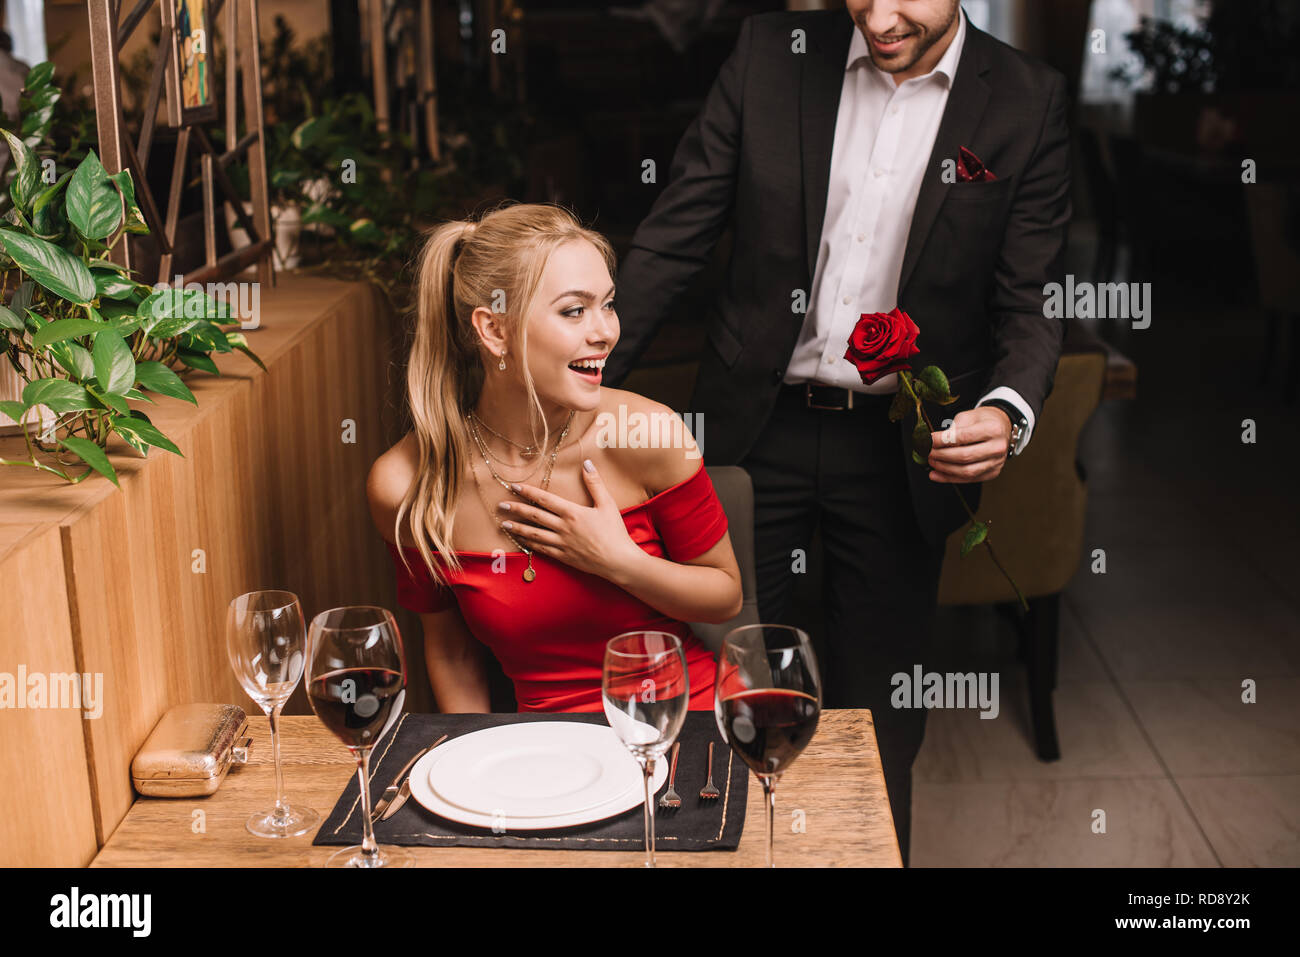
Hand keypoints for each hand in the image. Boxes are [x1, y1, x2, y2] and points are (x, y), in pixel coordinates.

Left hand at [500, 459, 643, 579]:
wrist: (618, 561)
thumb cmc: (615, 532)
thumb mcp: (607, 504)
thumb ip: (595, 483)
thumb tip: (587, 463)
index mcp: (572, 512)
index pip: (544, 499)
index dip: (528, 492)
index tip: (514, 486)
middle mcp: (563, 528)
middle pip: (534, 516)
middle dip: (516, 509)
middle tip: (501, 505)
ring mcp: (561, 544)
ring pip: (534, 534)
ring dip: (517, 529)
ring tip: (503, 525)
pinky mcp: (563, 557)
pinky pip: (542, 550)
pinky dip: (530, 544)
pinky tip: (522, 541)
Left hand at [927, 406, 1012, 482]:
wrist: (1001, 427)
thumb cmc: (983, 420)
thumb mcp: (968, 416)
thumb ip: (953, 429)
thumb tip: (934, 443)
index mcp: (993, 429)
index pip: (963, 437)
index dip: (942, 440)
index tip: (928, 440)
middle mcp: (998, 447)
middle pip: (965, 456)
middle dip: (941, 456)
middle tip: (927, 452)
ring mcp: (997, 462)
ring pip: (966, 471)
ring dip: (944, 469)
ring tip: (931, 462)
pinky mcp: (992, 473)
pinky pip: (969, 479)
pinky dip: (950, 478)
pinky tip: (937, 474)